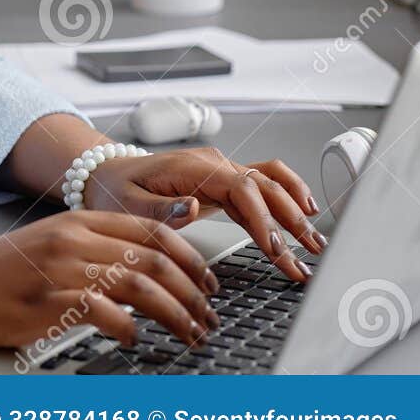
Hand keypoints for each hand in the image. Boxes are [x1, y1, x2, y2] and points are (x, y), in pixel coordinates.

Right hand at [0, 212, 219, 348]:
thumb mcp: (49, 243)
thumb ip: (94, 246)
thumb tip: (146, 264)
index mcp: (77, 220)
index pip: (152, 231)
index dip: (191, 258)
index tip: (208, 282)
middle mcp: (73, 239)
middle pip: (155, 261)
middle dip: (192, 292)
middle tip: (207, 316)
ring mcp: (61, 269)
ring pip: (140, 287)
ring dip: (175, 315)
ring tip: (188, 334)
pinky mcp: (50, 301)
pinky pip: (107, 314)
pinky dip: (130, 330)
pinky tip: (134, 339)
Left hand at [81, 147, 324, 281]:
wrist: (104, 174)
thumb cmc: (113, 190)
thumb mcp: (128, 205)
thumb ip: (161, 210)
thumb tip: (194, 207)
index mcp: (191, 168)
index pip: (241, 189)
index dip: (263, 219)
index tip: (276, 250)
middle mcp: (211, 164)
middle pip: (263, 187)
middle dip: (290, 221)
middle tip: (310, 255)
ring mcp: (219, 170)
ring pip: (268, 185)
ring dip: (295, 210)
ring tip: (315, 242)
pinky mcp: (221, 180)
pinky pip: (261, 183)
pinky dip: (286, 195)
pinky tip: (304, 212)